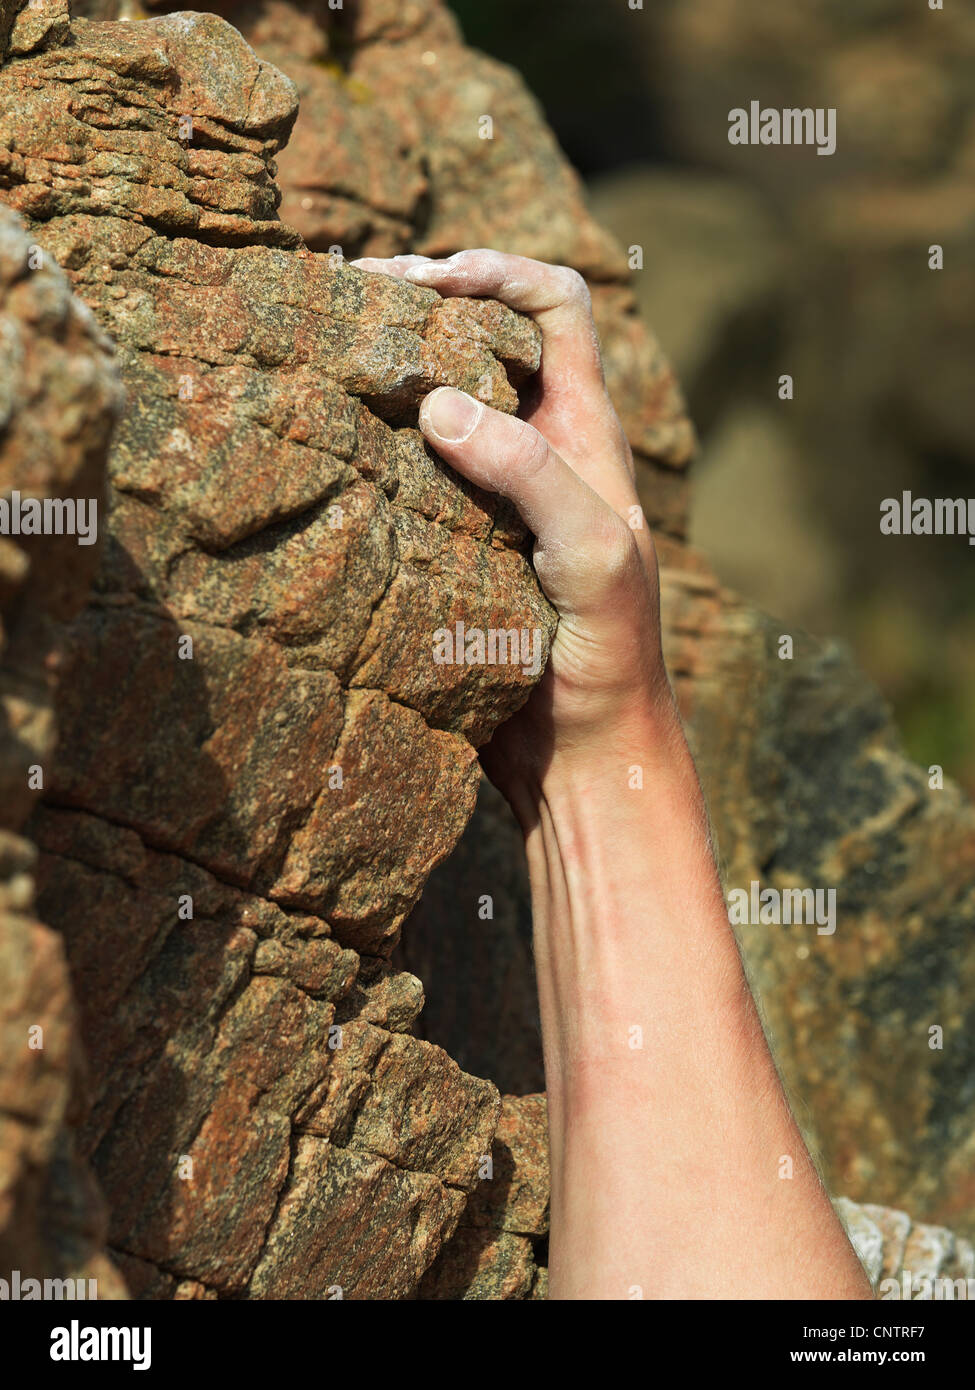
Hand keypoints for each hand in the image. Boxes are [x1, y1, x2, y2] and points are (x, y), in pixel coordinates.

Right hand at [349, 249, 676, 811]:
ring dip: (386, 378)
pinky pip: (403, 477)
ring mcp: (488, 497)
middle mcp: (538, 450)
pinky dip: (366, 451)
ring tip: (319, 361)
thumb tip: (439, 403)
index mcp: (586, 432)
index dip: (498, 271)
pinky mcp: (447, 545)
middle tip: (344, 306)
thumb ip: (530, 471)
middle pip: (481, 341)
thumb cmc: (609, 651)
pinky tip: (322, 452)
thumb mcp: (590, 552)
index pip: (556, 306)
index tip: (428, 280)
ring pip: (434, 405)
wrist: (580, 753)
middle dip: (420, 309)